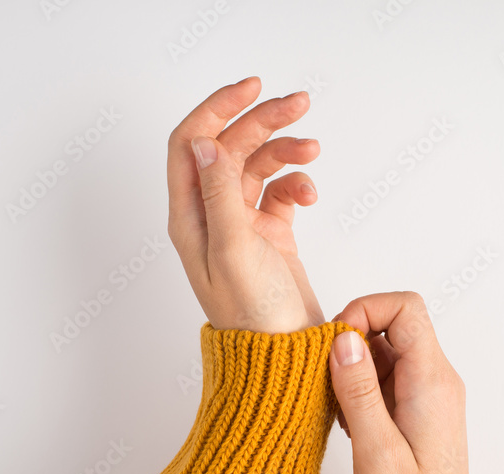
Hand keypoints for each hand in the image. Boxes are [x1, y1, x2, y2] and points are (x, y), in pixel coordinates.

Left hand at [167, 76, 325, 333]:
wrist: (285, 354)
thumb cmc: (253, 315)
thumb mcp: (233, 250)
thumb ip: (219, 194)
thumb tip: (206, 142)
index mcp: (190, 215)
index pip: (192, 143)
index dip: (217, 108)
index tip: (252, 88)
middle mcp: (211, 214)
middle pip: (231, 146)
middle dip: (263, 121)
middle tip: (300, 105)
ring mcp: (241, 222)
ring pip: (258, 164)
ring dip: (285, 150)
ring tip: (313, 151)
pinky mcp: (269, 233)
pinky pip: (281, 190)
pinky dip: (297, 183)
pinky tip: (310, 194)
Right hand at [328, 292, 471, 473]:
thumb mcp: (376, 450)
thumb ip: (358, 390)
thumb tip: (343, 338)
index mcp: (432, 382)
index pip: (406, 308)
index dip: (365, 310)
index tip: (337, 343)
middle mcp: (436, 378)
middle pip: (394, 323)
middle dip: (353, 341)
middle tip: (331, 382)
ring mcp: (428, 391)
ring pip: (386, 349)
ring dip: (354, 369)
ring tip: (345, 413)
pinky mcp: (417, 406)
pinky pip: (386, 375)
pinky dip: (361, 388)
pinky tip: (353, 423)